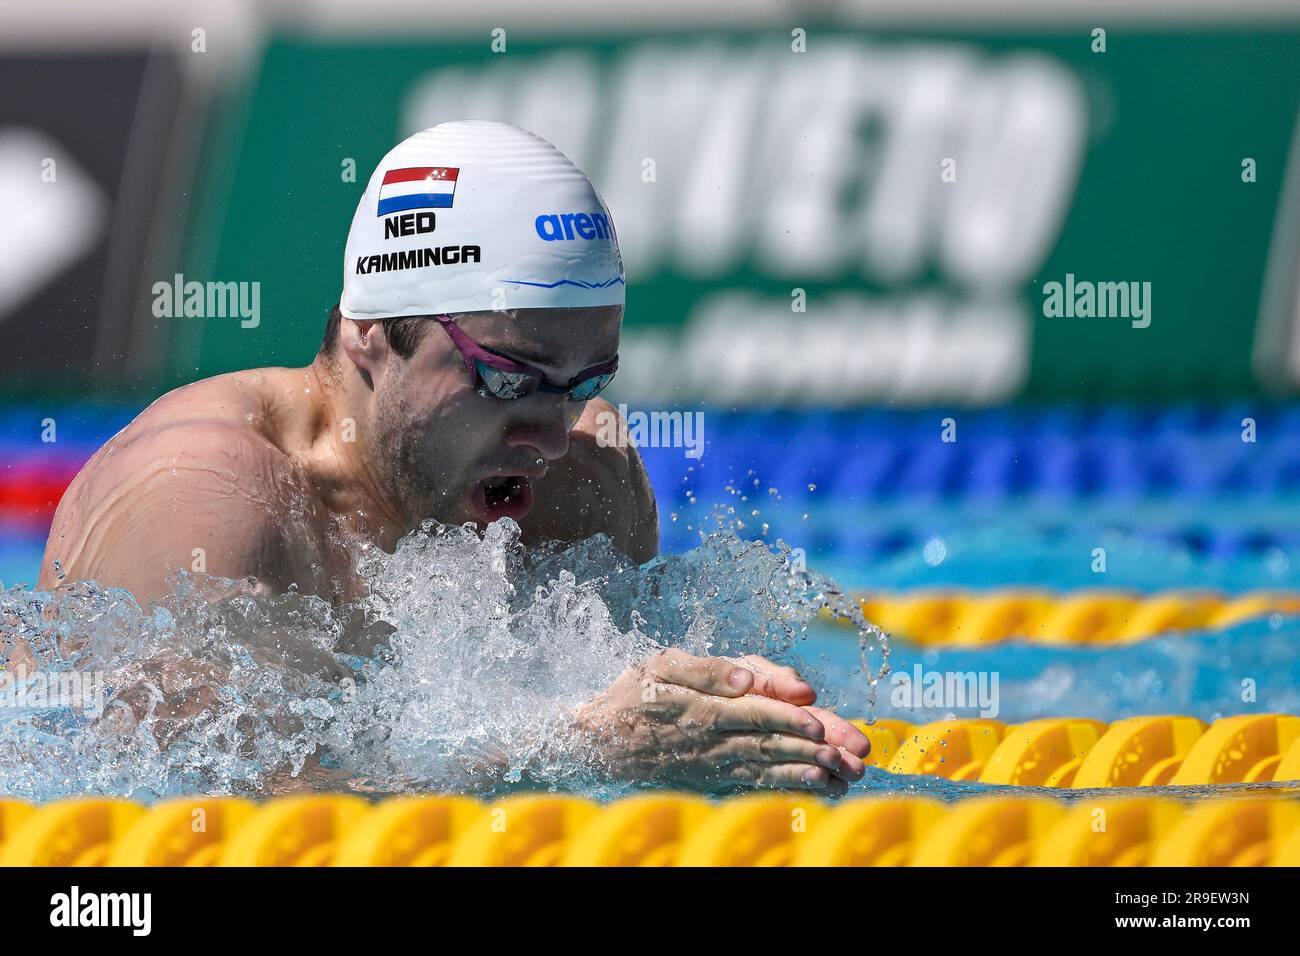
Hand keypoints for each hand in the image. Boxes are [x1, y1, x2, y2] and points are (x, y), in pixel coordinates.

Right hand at [572, 649, 869, 794]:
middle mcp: (711, 742)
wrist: (597, 743)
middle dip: (818, 749)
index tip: (821, 723)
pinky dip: (789, 785)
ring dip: (812, 771)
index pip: (753, 713)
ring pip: (770, 767)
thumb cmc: (633, 694)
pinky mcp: (714, 780)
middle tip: (858, 754)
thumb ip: (709, 669)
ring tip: (849, 774)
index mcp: (701, 708)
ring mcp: (714, 766)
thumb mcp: (663, 665)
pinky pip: (757, 784)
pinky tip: (818, 786)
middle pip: (772, 744)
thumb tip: (750, 678)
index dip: (788, 718)